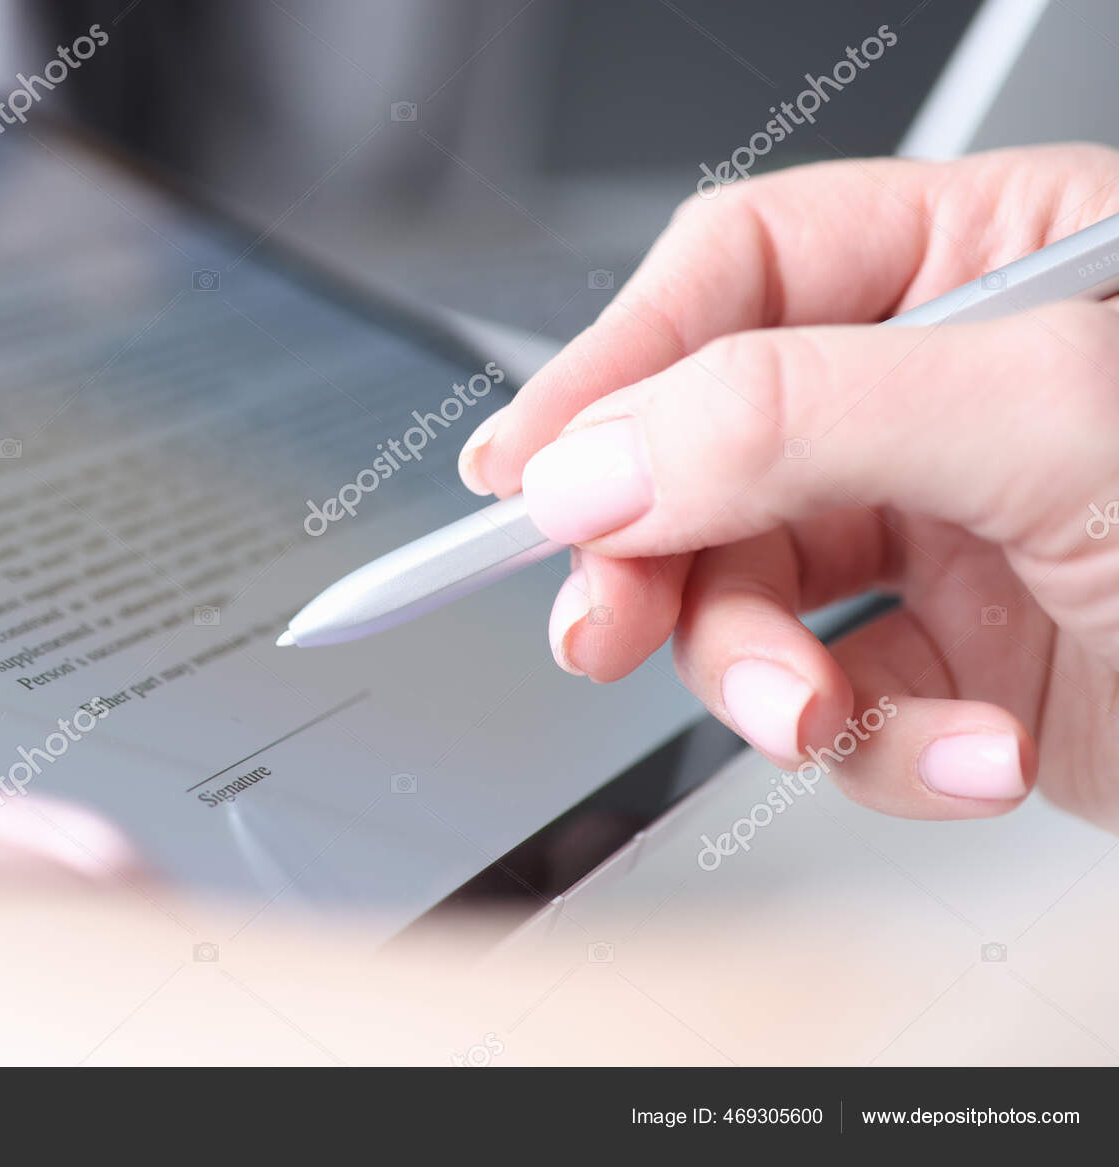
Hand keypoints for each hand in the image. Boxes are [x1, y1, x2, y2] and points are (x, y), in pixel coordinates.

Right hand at [459, 144, 1118, 829]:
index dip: (614, 369)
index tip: (532, 476)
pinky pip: (835, 695)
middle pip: (711, 450)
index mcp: (984, 261)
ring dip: (765, 676)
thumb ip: (794, 417)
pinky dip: (870, 747)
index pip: (736, 276)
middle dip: (659, 555)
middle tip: (602, 625)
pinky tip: (951, 753)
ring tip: (813, 716)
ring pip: (751, 590)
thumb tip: (596, 456)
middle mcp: (947, 387)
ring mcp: (945, 526)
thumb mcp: (1050, 427)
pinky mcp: (955, 652)